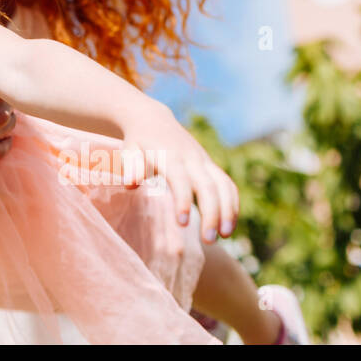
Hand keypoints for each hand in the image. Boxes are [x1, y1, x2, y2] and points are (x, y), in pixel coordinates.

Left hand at [120, 105, 239, 242]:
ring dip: (228, 210)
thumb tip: (130, 184)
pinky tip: (228, 226)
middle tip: (209, 240)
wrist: (152, 120)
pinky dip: (232, 204)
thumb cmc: (137, 142)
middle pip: (208, 186)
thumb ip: (130, 167)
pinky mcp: (211, 166)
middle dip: (211, 213)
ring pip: (223, 185)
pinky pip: (227, 185)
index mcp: (169, 156)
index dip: (183, 201)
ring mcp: (204, 161)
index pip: (180, 180)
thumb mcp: (129, 151)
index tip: (182, 224)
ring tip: (224, 235)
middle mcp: (191, 158)